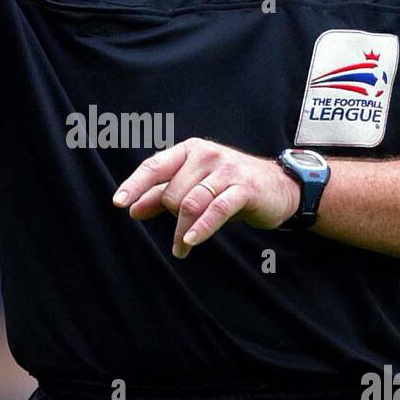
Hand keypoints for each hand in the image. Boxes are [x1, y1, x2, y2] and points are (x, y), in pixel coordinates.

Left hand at [112, 138, 299, 257]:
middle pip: (172, 191)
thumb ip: (163, 196)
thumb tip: (132, 209)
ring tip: (182, 248)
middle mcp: (206, 155)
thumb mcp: (195, 189)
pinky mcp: (244, 188)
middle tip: (180, 236)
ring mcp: (226, 170)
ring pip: (190, 202)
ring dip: (182, 231)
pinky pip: (215, 209)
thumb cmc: (232, 187)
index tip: (119, 202)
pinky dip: (201, 227)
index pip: (155, 166)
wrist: (280, 188)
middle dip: (171, 217)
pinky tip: (190, 242)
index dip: (135, 184)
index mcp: (190, 151)